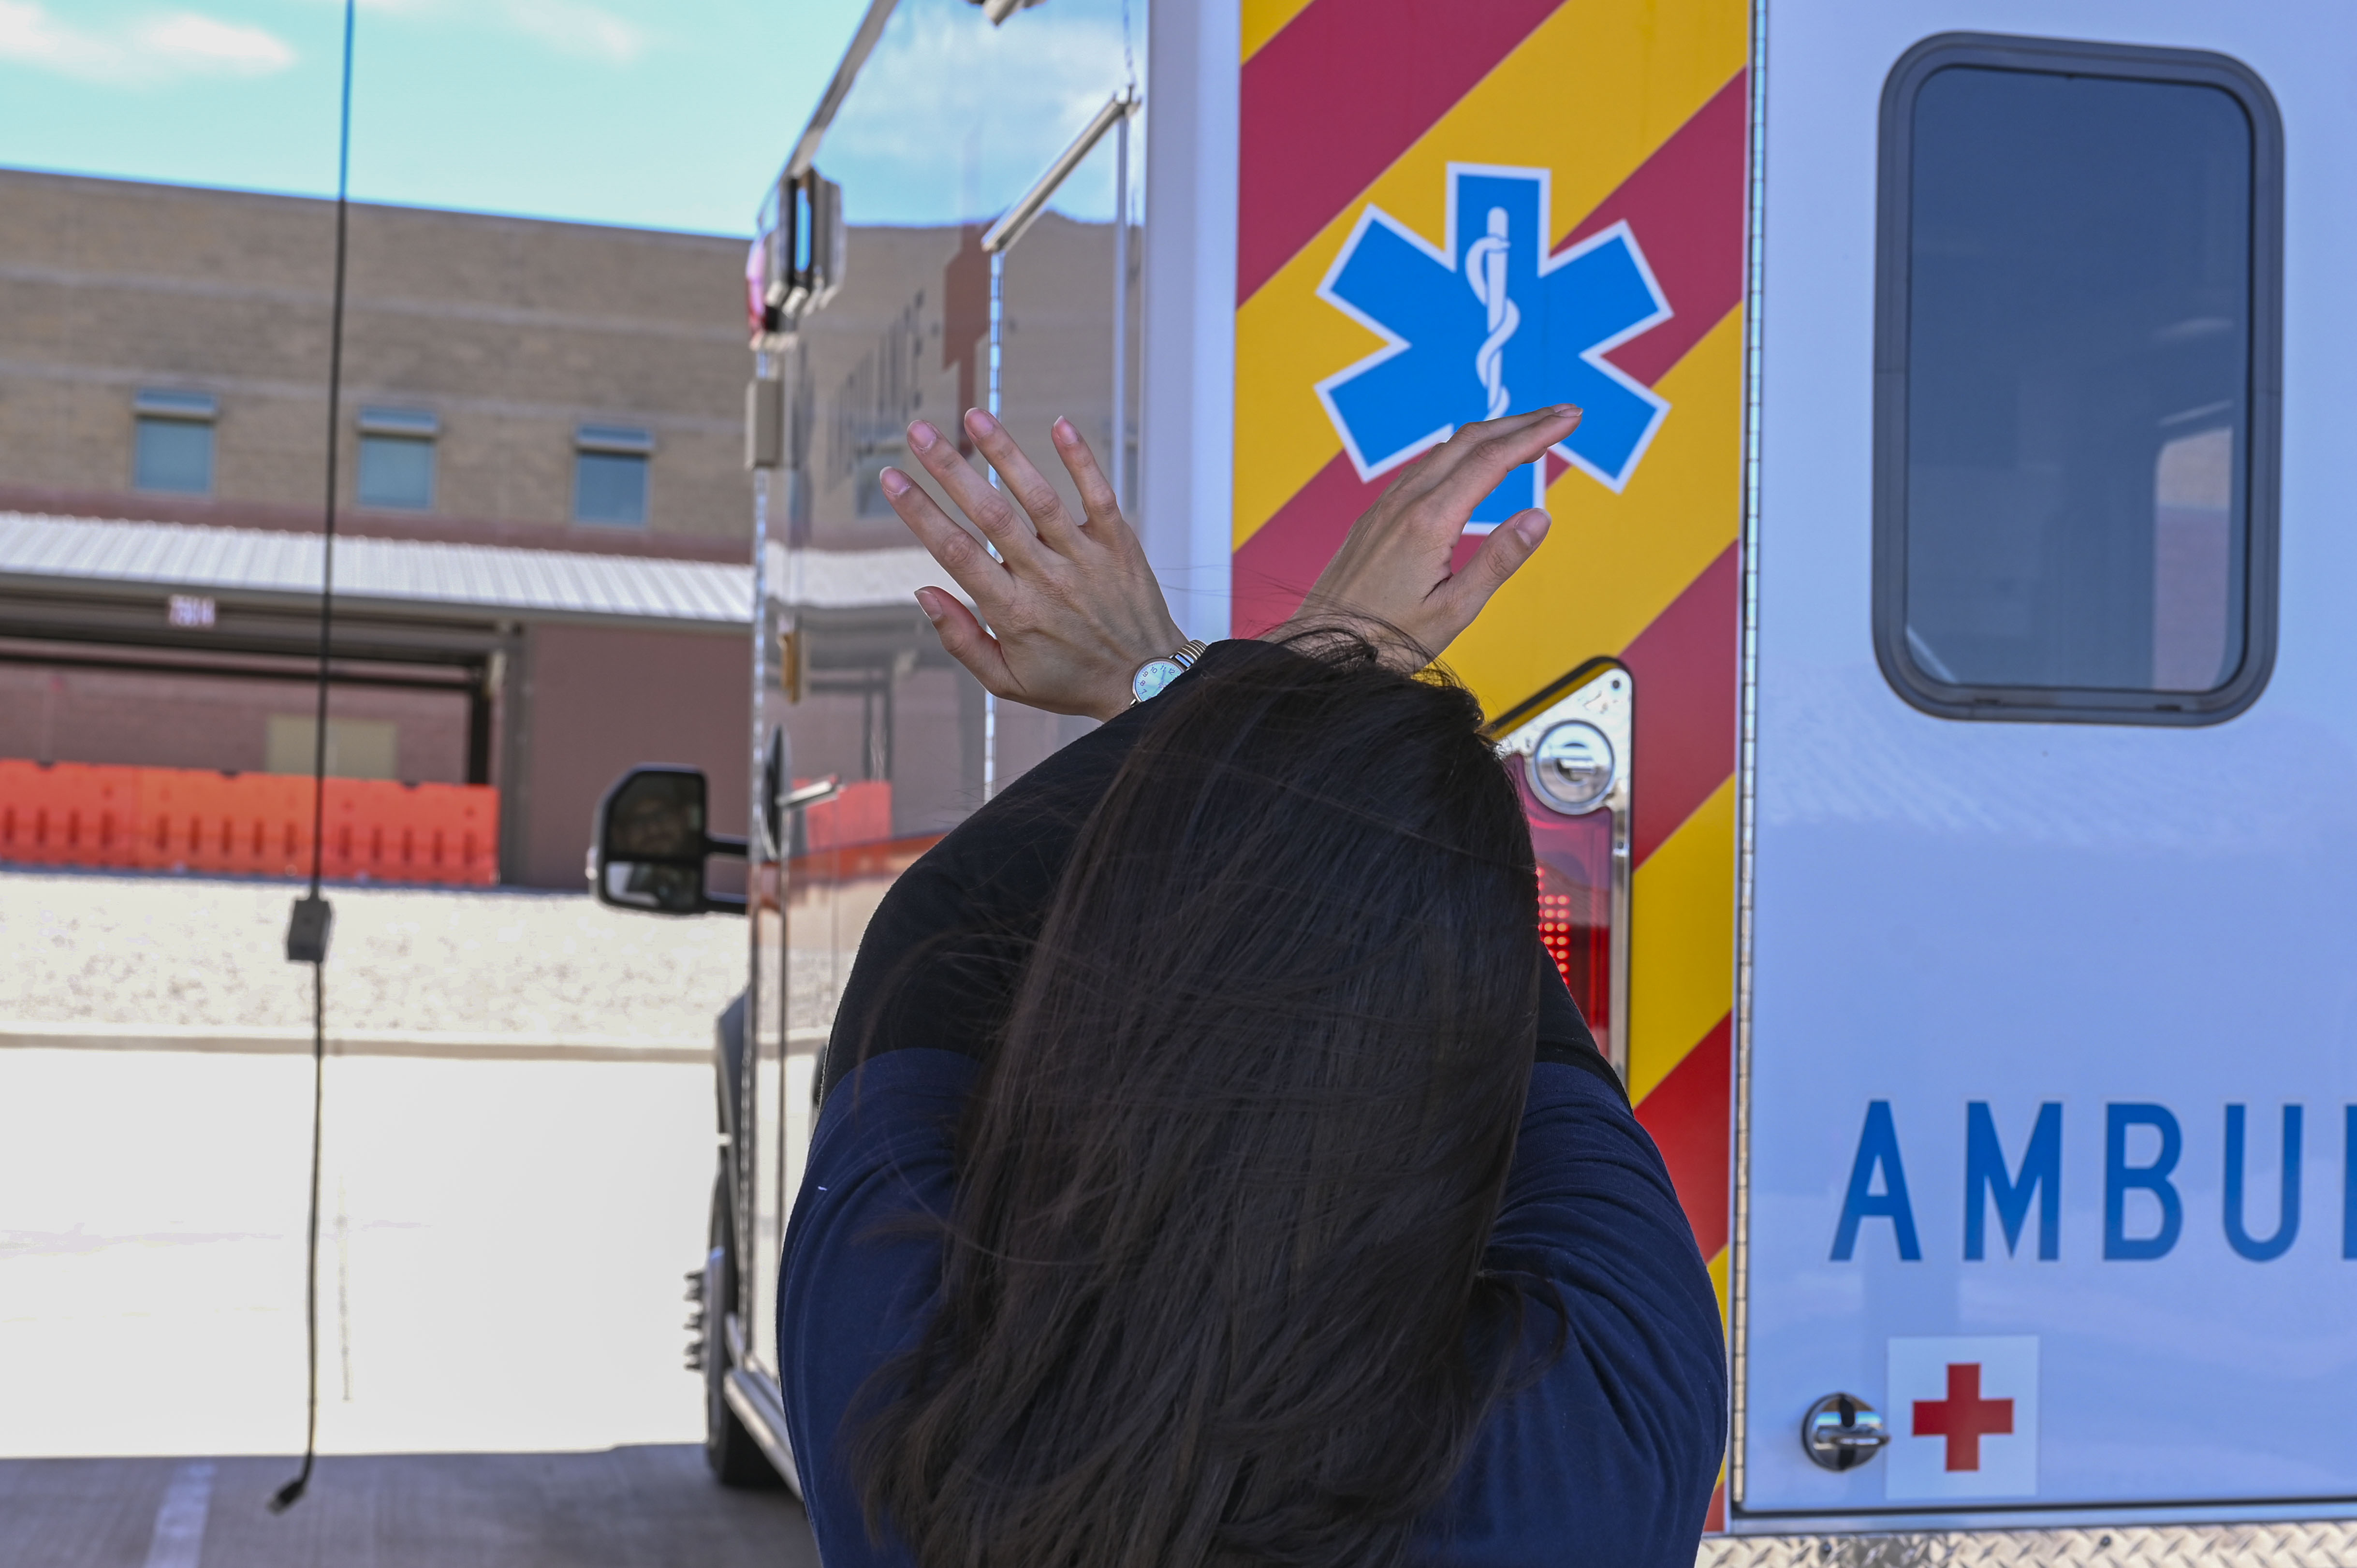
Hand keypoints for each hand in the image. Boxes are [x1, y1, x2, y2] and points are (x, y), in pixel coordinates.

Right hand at [883, 409, 1184, 722]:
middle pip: (990, 515)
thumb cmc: (1071, 681)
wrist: (1147, 686)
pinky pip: (1098, 496)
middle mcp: (1046, 579)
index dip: (919, 513)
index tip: (891, 478)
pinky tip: (1059, 424)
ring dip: (1005, 453)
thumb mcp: (1006, 681)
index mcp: (1012, 612)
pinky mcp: (1119, 545)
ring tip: (973, 417)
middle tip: (918, 432)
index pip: (955, 552)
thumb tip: (923, 591)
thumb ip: (961, 639)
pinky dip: (1081, 460)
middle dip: (950, 470)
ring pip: (1040, 498)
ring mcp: (1085, 558)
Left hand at [1271, 406, 1579, 662]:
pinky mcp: (1376, 517)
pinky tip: (1472, 463)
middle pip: (1471, 441)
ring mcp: (1386, 506)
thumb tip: (1540, 517)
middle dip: (1521, 422)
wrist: (1319, 651)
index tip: (1570, 418)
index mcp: (1430, 521)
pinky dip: (1460, 452)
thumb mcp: (1454, 611)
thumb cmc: (1385, 641)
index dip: (1537, 433)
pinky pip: (1423, 467)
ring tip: (1528, 433)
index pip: (1494, 459)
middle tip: (1563, 414)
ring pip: (1445, 450)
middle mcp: (1405, 503)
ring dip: (1491, 434)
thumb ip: (1499, 561)